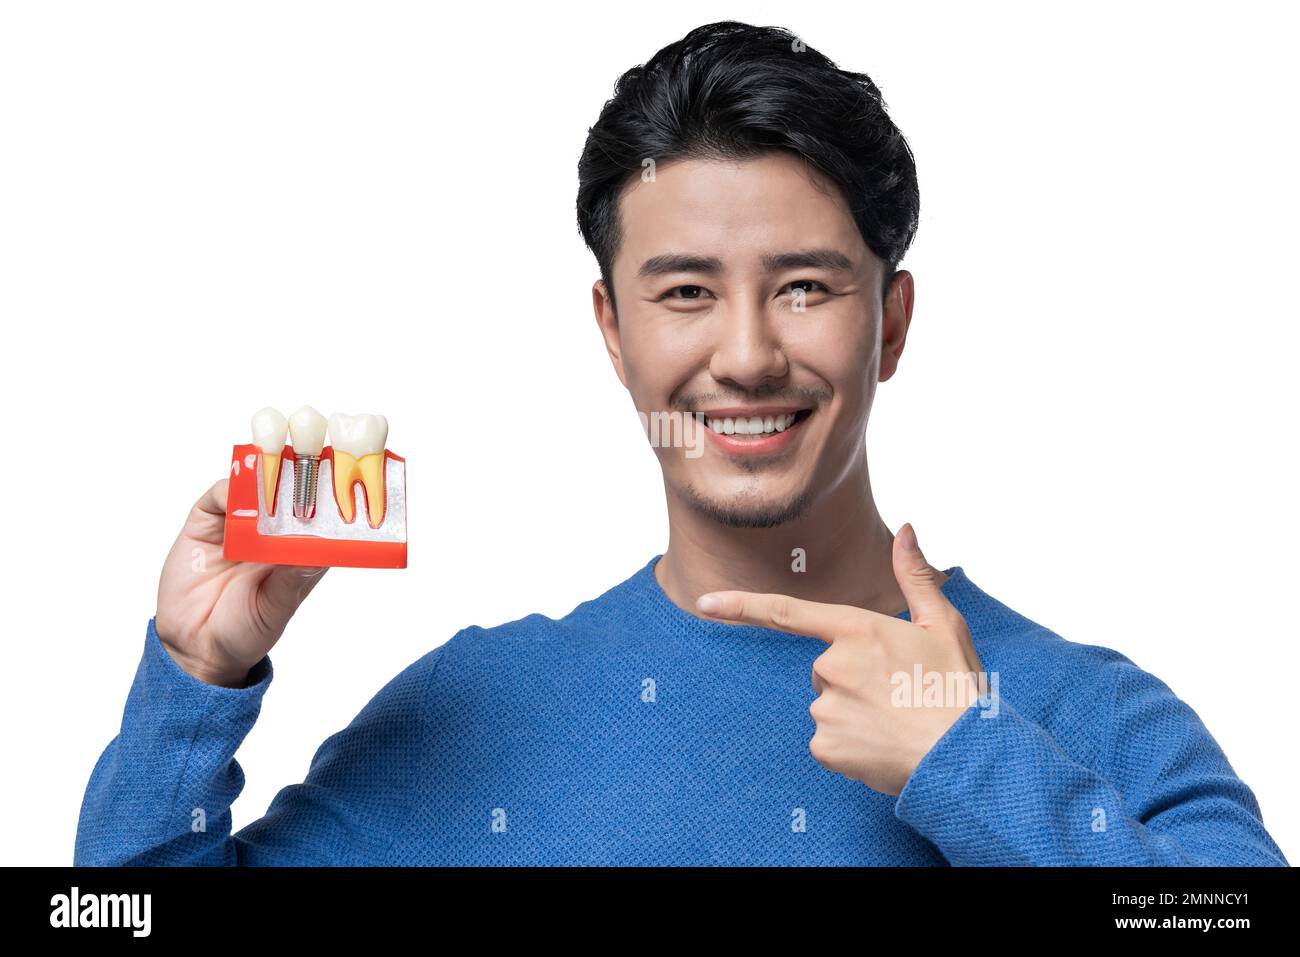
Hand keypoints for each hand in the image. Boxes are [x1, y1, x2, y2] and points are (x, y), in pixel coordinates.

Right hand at [154, 479, 327, 686]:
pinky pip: (219, 496)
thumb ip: (290, 581)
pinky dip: (229, 489)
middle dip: (298, 478)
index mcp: (298, 552)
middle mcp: (271, 534)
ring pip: (255, 488)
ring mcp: (239, 526)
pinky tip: (237, 494)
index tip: (337, 485)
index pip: (319, 517)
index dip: (328, 501)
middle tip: (307, 463)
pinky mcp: (207, 524)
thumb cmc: (244, 631)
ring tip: (273, 477)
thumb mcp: (274, 610)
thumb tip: (316, 555)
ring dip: (264, 479)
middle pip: (288, 494)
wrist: (195, 647)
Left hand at [695, 522, 985, 795]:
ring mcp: (827, 707)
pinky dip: (850, 745)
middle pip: (824, 667)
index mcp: (858, 629)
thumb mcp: (943, 625)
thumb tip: (906, 529)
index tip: (704, 603)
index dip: (741, 606)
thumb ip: (914, 575)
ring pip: (827, 704)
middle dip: (851, 678)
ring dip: (853, 713)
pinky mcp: (826, 747)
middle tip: (896, 694)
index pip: (787, 613)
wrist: (967, 759)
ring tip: (895, 722)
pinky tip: (882, 745)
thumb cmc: (958, 689)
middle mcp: (834, 665)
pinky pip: (828, 741)